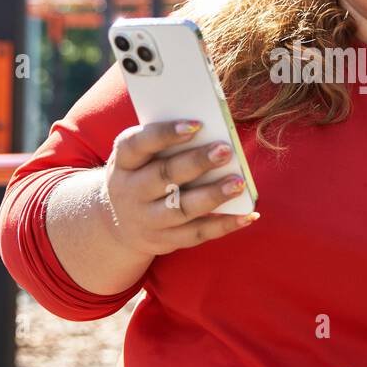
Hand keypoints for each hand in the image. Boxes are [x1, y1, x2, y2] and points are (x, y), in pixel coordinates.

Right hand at [100, 119, 257, 256]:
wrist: (119, 223)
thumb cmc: (141, 174)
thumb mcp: (140, 157)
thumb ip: (166, 144)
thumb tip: (212, 134)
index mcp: (123, 162)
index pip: (139, 144)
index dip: (165, 134)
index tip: (196, 125)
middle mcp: (131, 192)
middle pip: (164, 176)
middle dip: (197, 162)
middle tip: (225, 150)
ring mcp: (146, 220)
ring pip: (182, 208)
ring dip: (213, 195)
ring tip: (239, 182)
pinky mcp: (164, 240)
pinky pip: (197, 234)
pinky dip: (225, 225)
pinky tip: (248, 215)